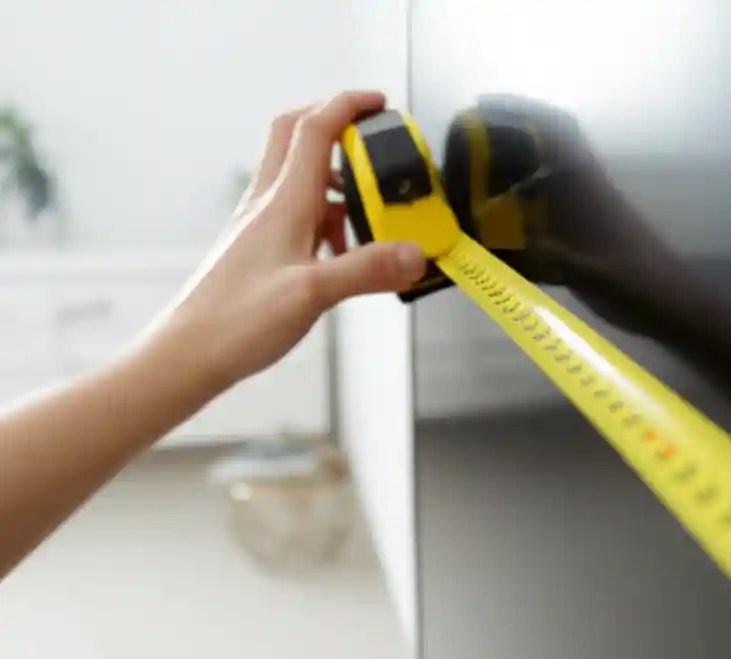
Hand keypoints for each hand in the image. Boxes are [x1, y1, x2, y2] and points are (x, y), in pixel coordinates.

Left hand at [152, 90, 426, 389]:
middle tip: (370, 139)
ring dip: (335, 178)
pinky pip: (296, 214)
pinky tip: (341, 252)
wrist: (188, 354)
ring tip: (369, 212)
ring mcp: (260, 225)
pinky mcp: (259, 248)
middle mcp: (268, 204)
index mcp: (283, 202)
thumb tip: (415, 253)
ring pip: (298, 176)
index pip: (316, 129)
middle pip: (295, 136)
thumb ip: (367, 269)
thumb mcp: (313, 294)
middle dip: (334, 124)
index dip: (349, 105)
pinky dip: (325, 217)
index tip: (379, 103)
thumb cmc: (237, 322)